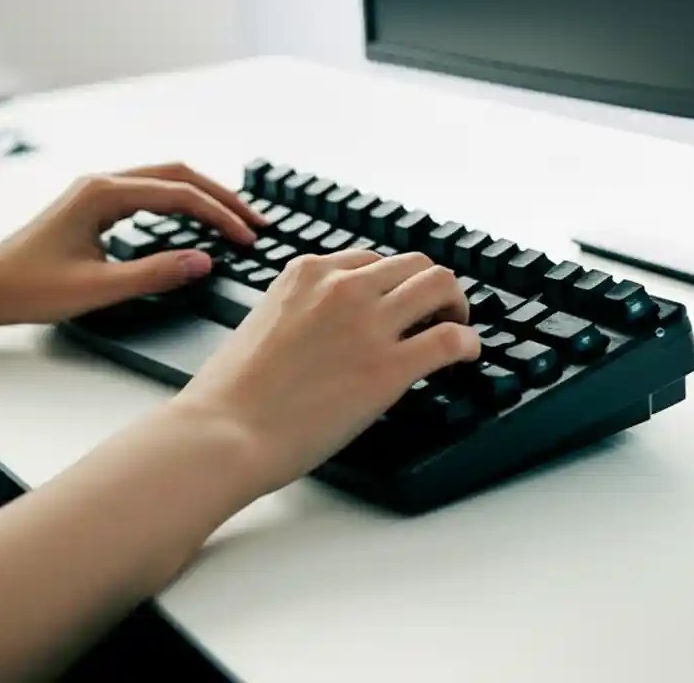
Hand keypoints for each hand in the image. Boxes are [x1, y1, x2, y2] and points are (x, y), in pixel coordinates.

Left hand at [0, 162, 263, 323]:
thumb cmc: (30, 287)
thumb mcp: (98, 288)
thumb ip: (154, 274)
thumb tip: (204, 261)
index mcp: (103, 194)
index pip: (180, 195)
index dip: (220, 216)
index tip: (248, 239)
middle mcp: (102, 183)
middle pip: (179, 175)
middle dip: (222, 197)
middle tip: (256, 222)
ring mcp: (98, 191)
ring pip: (167, 180)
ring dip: (205, 197)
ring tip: (236, 220)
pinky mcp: (96, 205)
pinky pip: (151, 193)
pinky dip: (183, 203)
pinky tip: (196, 221)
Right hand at [173, 250, 481, 492]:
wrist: (223, 433)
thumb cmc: (230, 396)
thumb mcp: (262, 325)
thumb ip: (300, 313)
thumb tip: (326, 331)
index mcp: (305, 273)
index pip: (369, 260)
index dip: (392, 283)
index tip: (400, 302)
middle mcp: (342, 287)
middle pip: (414, 264)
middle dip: (431, 287)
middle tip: (438, 313)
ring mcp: (369, 324)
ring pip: (441, 285)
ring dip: (457, 305)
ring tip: (457, 327)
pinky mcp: (389, 368)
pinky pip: (452, 339)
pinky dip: (469, 343)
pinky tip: (468, 356)